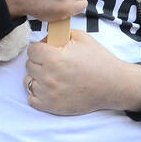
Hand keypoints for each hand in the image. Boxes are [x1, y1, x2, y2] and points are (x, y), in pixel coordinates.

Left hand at [24, 30, 140, 114]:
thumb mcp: (83, 38)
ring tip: (52, 75)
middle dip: (40, 61)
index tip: (48, 49)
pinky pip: (31, 98)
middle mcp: (48, 76)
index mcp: (54, 58)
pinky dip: (38, 92)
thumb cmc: (99, 61)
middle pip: (29, 65)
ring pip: (28, 81)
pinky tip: (51, 87)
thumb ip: (62, 34)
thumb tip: (47, 38)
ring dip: (37, 77)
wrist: (112, 84)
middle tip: (54, 61)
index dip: (40, 47)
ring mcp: (48, 93)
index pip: (32, 50)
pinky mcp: (50, 106)